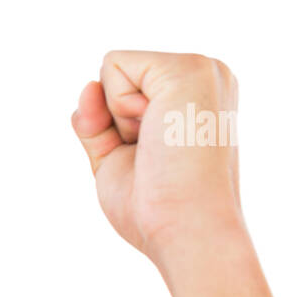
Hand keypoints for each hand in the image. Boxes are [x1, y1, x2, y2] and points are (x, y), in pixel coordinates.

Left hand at [70, 51, 242, 265]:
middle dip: (115, 122)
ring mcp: (202, 68)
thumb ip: (97, 122)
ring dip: (118, 118)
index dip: (117, 131)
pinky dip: (118, 106)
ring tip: (159, 147)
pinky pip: (113, 65)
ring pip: (112, 70)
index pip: (124, 92)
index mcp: (197, 98)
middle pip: (115, 79)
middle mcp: (207, 76)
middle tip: (155, 157)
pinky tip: (155, 132)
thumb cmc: (157, 209)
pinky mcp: (188, 67)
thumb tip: (88, 85)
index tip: (152, 160)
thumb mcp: (116, 159)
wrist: (186, 230)